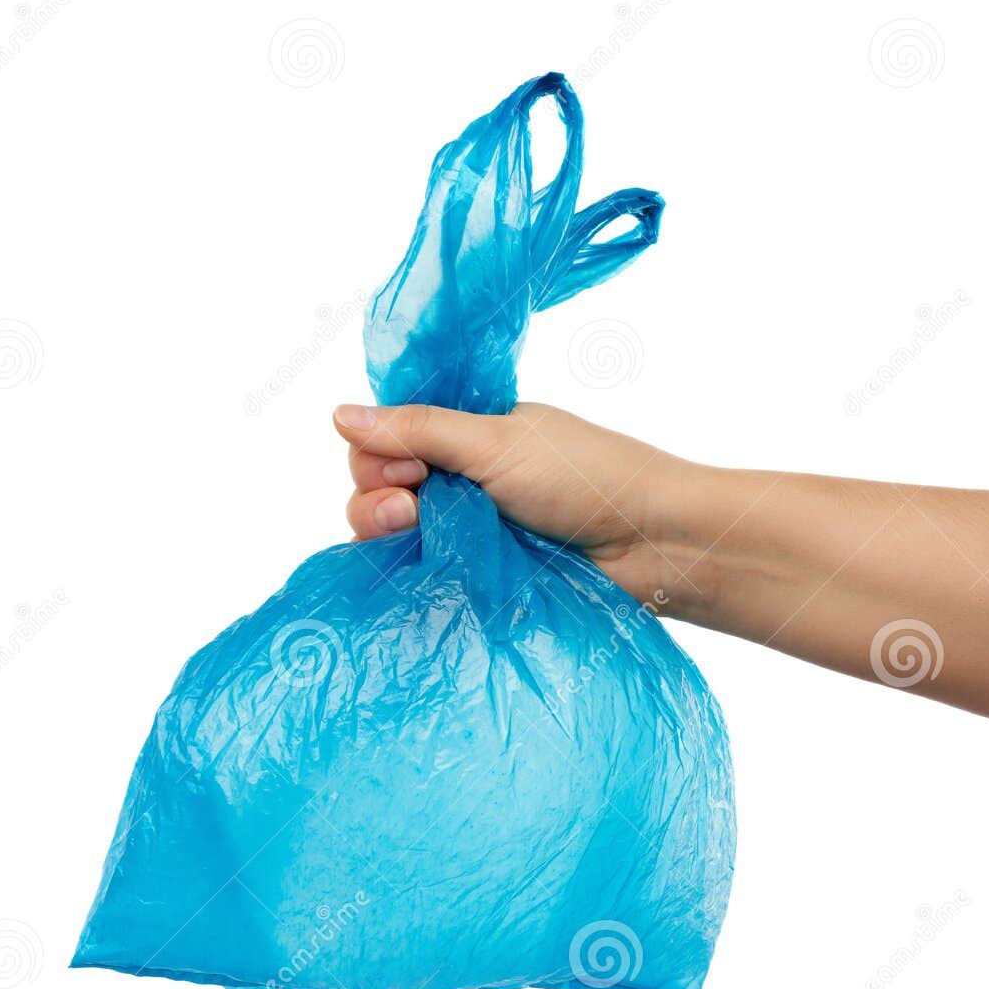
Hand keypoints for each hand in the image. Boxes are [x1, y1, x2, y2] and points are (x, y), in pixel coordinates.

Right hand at [332, 401, 707, 609]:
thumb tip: (337, 413)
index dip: (379, 451)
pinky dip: (409, 568)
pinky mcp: (474, 575)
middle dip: (378, 491)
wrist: (650, 545)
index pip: (388, 435)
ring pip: (389, 531)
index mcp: (467, 432)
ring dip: (387, 529)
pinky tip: (418, 567)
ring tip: (417, 531)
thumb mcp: (496, 443)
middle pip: (377, 483)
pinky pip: (419, 571)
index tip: (406, 466)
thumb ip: (418, 432)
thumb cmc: (586, 479)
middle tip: (414, 503)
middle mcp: (459, 478)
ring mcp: (465, 530)